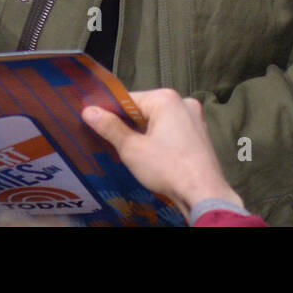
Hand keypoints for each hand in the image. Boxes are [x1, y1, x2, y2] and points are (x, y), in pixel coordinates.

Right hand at [82, 87, 242, 218]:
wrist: (203, 193)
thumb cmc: (167, 168)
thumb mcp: (131, 149)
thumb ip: (110, 127)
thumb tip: (88, 111)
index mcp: (166, 98)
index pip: (129, 100)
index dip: (112, 114)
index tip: (100, 128)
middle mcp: (184, 102)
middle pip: (146, 110)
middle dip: (131, 126)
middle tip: (119, 146)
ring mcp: (196, 118)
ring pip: (160, 122)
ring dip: (147, 135)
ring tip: (137, 155)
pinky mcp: (201, 135)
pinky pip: (174, 132)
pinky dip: (163, 141)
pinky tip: (157, 158)